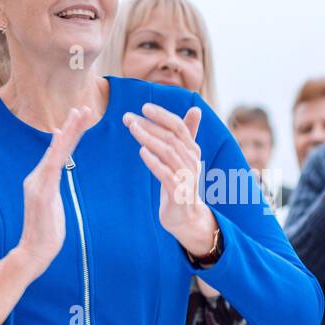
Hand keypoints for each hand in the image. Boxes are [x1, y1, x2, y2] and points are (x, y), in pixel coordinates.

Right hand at [13, 106, 89, 275]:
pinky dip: (57, 150)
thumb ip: (53, 187)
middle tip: (85, 108)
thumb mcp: (52, 205)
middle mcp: (37, 177)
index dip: (71, 134)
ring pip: (56, 152)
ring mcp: (37, 184)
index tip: (81, 117)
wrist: (33, 252)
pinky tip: (62, 137)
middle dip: (72, 127)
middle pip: (58, 147)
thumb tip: (56, 174)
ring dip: (69, 132)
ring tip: (80, 114)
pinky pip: (51, 167)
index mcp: (41, 180)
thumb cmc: (46, 232)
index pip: (59, 153)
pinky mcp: (40, 193)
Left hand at [124, 102, 218, 259]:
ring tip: (132, 129)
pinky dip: (154, 162)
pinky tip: (141, 152)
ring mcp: (186, 177)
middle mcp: (192, 161)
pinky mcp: (178, 193)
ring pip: (168, 152)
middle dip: (149, 125)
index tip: (143, 107)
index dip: (162, 115)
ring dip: (149, 138)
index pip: (179, 127)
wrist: (186, 217)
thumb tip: (197, 109)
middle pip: (171, 137)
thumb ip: (188, 134)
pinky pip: (166, 174)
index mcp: (192, 150)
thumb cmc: (181, 183)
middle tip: (128, 117)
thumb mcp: (184, 157)